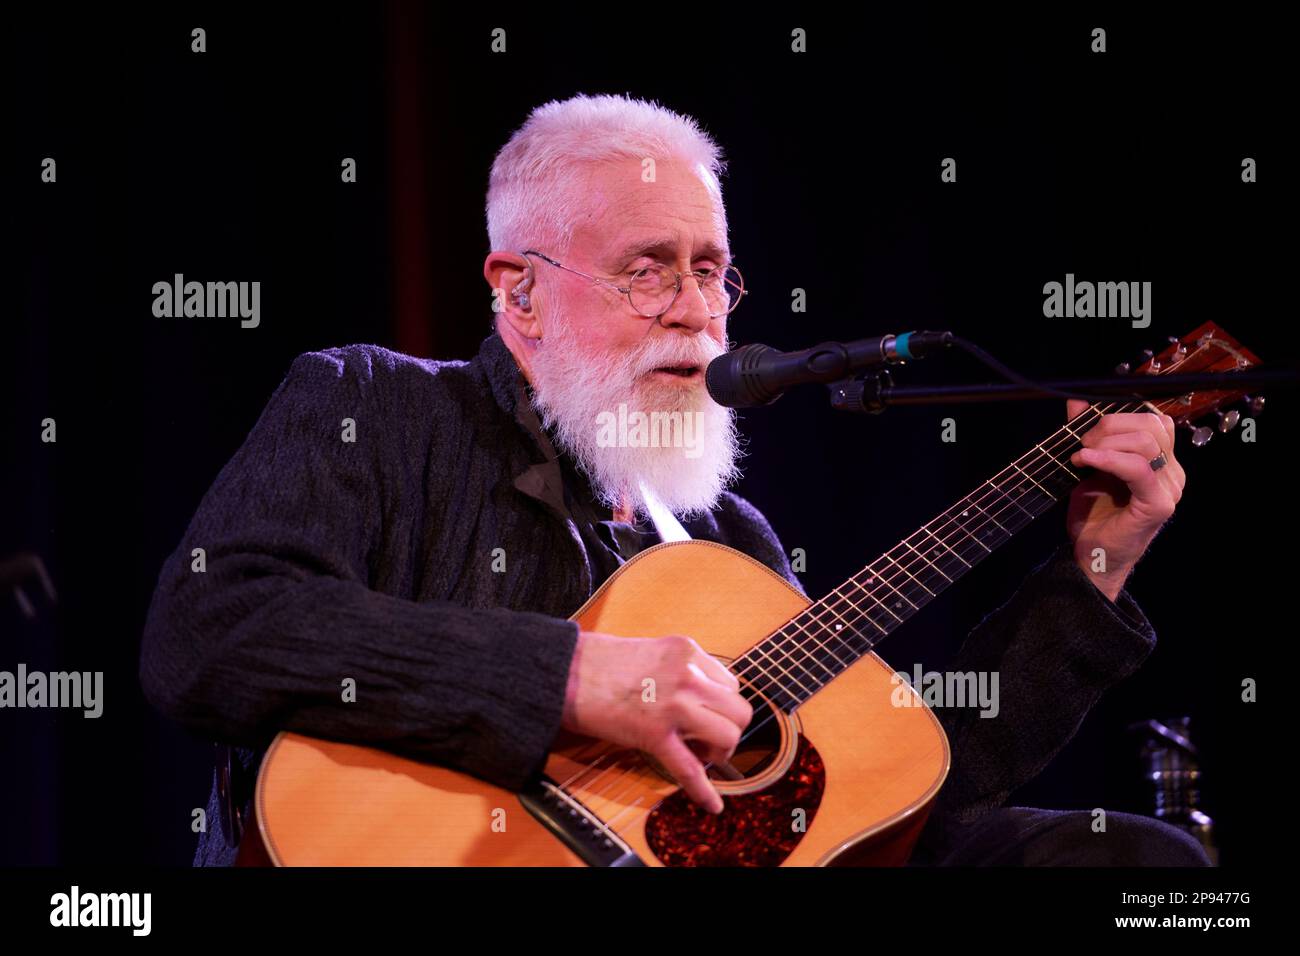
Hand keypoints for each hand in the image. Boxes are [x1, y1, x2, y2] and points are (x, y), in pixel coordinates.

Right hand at [561, 631, 751, 813]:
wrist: (566, 673)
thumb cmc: (600, 662)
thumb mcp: (654, 651)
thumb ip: (682, 671)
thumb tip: (701, 701)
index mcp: (687, 651)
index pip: (730, 683)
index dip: (721, 705)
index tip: (708, 716)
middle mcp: (688, 674)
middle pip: (738, 709)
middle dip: (729, 729)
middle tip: (708, 739)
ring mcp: (674, 704)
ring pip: (726, 735)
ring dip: (718, 752)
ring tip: (699, 755)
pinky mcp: (655, 733)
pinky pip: (689, 768)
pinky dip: (704, 791)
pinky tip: (713, 804)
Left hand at [1065, 400, 1184, 600]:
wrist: (1091, 557)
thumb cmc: (1093, 515)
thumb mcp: (1088, 467)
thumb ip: (1087, 434)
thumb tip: (1077, 402)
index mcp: (1161, 461)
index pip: (1153, 419)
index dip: (1118, 415)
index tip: (1085, 430)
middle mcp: (1172, 472)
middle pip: (1151, 424)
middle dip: (1109, 426)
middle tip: (1082, 445)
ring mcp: (1169, 488)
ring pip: (1146, 442)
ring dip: (1106, 443)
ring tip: (1082, 457)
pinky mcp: (1158, 504)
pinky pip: (1139, 469)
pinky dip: (1109, 459)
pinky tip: (1087, 461)